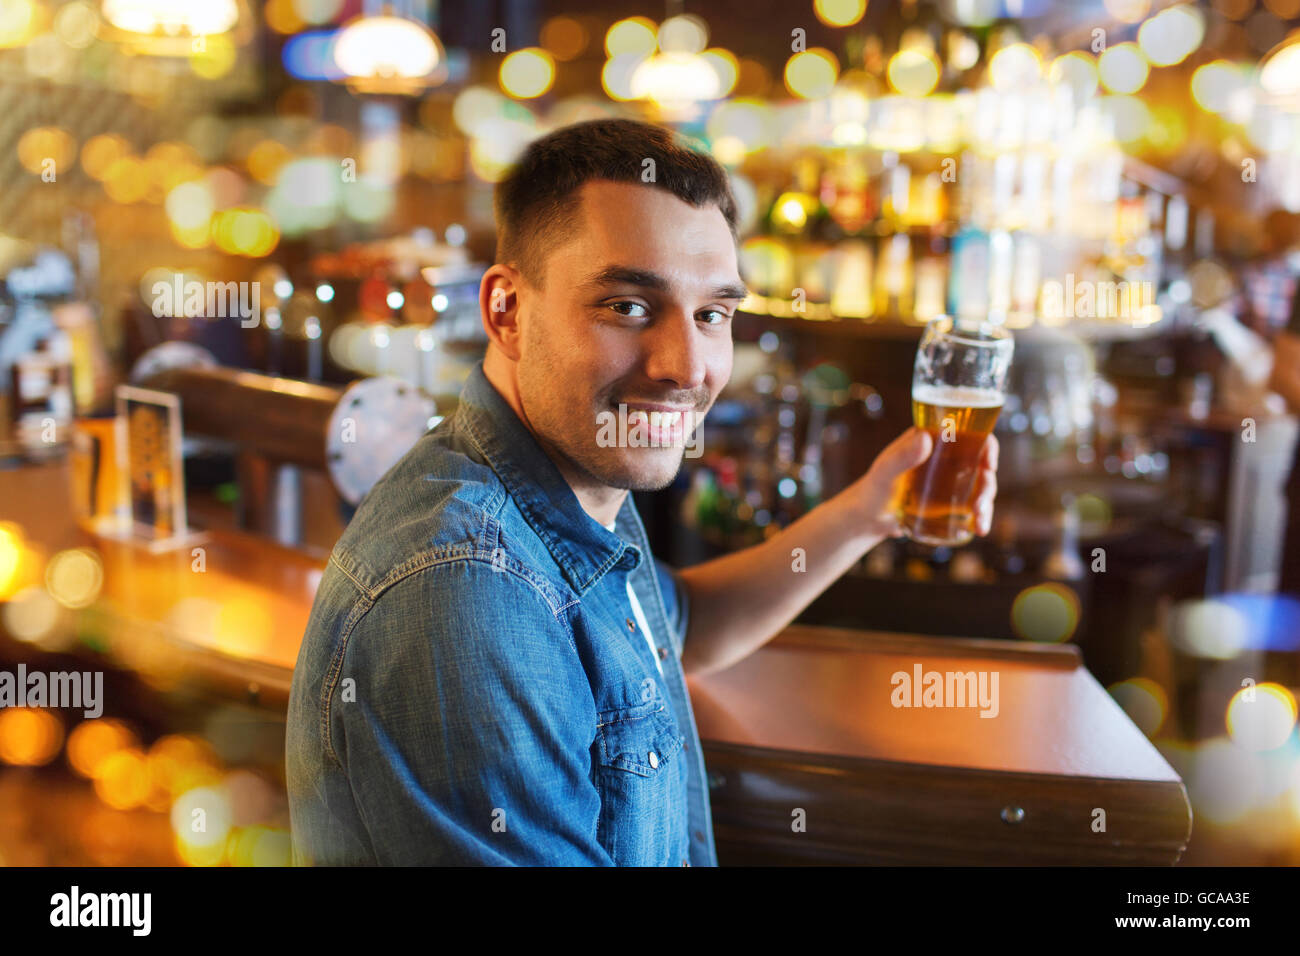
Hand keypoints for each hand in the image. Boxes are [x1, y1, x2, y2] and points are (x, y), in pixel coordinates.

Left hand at [847, 428, 999, 540]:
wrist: (869, 517)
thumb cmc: (873, 487)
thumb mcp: (885, 471)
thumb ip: (901, 456)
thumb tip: (926, 438)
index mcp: (935, 440)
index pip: (970, 434)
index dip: (987, 445)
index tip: (989, 464)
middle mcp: (949, 458)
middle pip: (981, 464)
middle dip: (988, 485)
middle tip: (979, 506)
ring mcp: (952, 481)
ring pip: (981, 487)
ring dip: (987, 503)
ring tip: (980, 522)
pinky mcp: (952, 503)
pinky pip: (973, 507)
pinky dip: (981, 518)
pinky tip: (980, 529)